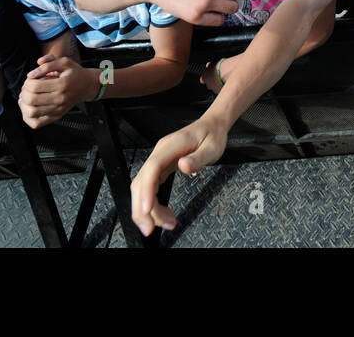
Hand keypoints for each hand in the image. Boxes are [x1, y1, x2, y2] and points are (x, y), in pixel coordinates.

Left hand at [18, 55, 95, 127]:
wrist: (87, 86)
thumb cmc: (75, 73)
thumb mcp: (64, 62)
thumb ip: (47, 64)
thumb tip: (31, 74)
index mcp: (62, 84)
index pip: (35, 86)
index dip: (27, 82)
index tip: (30, 78)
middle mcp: (60, 99)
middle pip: (31, 100)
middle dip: (24, 92)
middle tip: (27, 87)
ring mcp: (58, 110)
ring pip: (31, 113)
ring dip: (23, 104)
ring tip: (26, 97)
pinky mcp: (56, 116)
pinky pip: (37, 123)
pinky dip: (27, 117)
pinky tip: (28, 108)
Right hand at [131, 117, 227, 234]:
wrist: (212, 125)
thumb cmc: (212, 135)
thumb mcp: (212, 147)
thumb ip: (198, 158)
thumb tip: (184, 166)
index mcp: (170, 146)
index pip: (152, 168)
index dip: (146, 190)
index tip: (147, 209)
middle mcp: (160, 153)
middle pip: (141, 182)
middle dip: (141, 208)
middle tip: (150, 229)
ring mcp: (158, 160)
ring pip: (143, 188)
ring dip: (147, 209)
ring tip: (164, 224)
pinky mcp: (161, 167)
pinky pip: (150, 187)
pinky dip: (153, 203)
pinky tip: (163, 213)